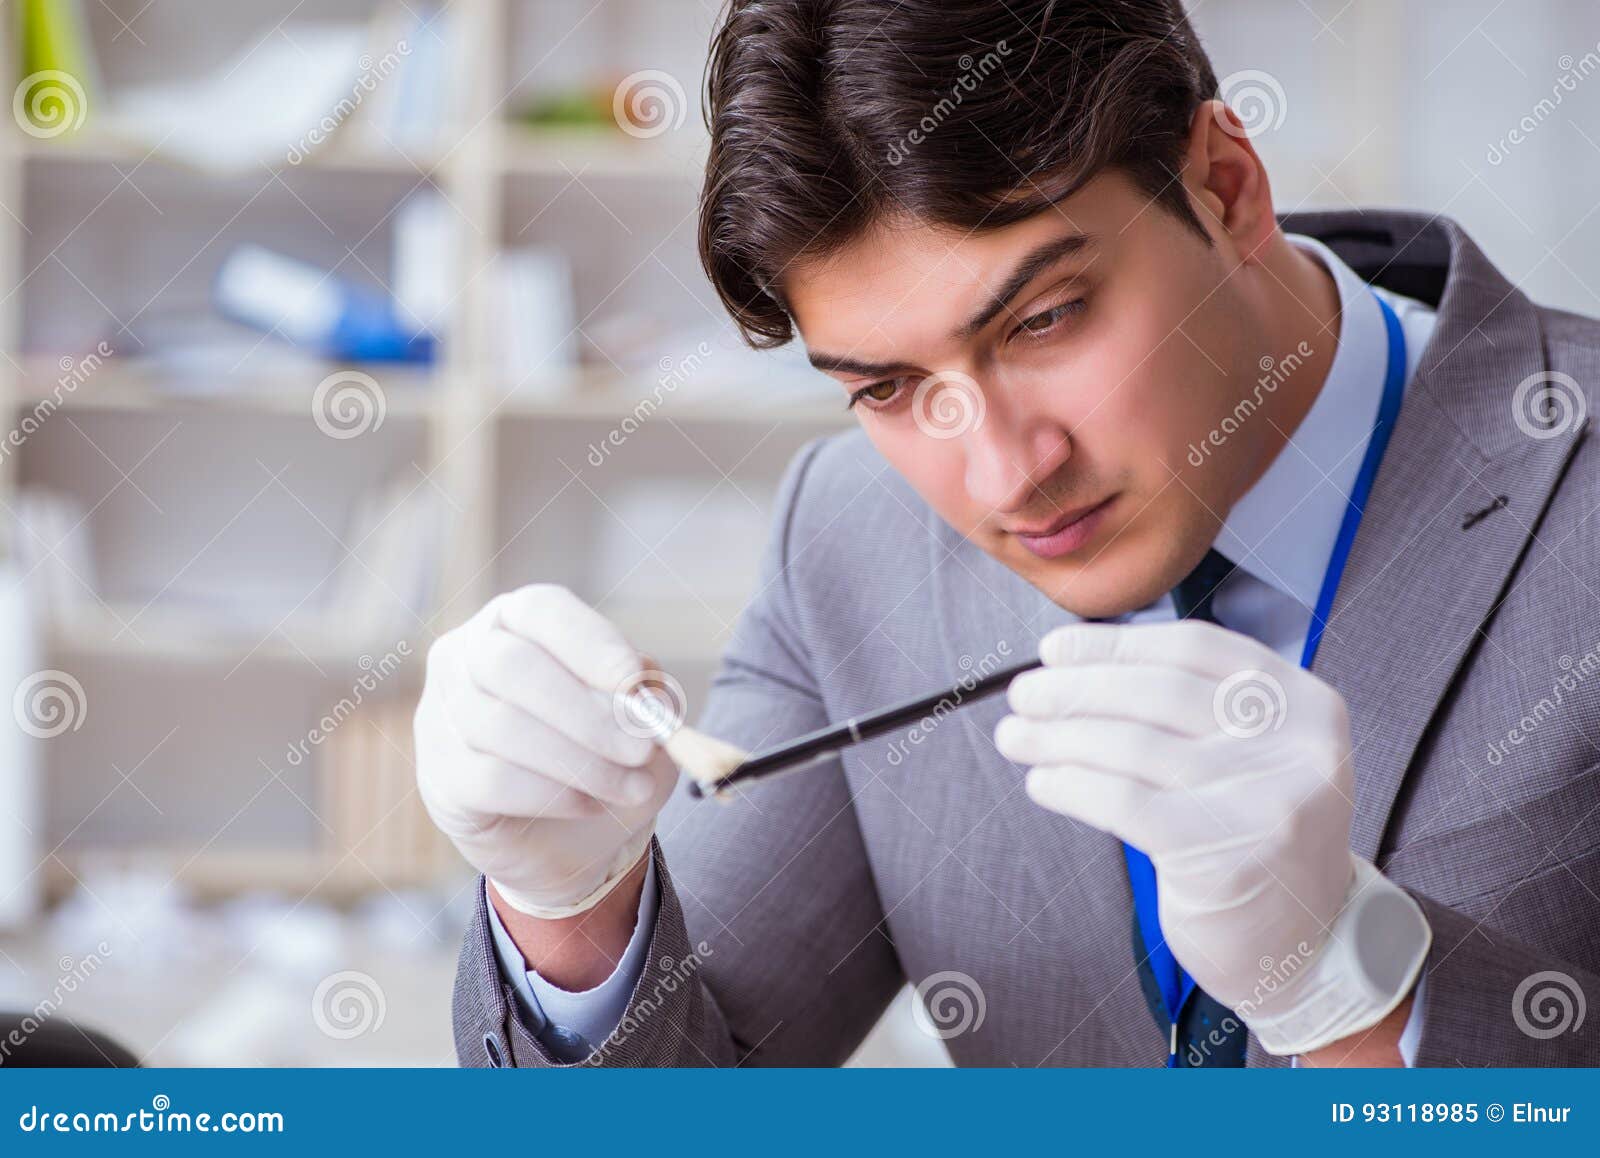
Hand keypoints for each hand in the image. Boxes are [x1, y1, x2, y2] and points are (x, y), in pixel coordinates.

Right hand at [414, 585, 677, 917]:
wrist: (570, 837)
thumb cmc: (604, 756)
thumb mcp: (639, 719)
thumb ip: (645, 696)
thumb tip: (642, 693)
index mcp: (514, 621)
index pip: (540, 610)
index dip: (588, 641)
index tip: (634, 679)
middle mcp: (463, 657)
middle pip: (511, 666)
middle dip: (587, 712)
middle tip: (642, 749)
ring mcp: (440, 716)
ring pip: (503, 727)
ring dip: (581, 762)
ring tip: (631, 786)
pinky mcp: (440, 777)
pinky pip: (492, 780)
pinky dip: (552, 795)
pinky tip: (589, 804)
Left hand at [994, 619, 1428, 1054]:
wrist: (1306, 946)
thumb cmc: (1254, 839)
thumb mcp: (1253, 757)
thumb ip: (1190, 709)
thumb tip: (1075, 668)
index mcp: (1304, 704)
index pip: (1194, 650)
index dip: (1115, 645)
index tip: (1055, 650)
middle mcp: (1295, 746)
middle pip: (1157, 692)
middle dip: (1075, 689)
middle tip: (1022, 694)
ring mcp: (1265, 801)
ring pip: (1132, 746)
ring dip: (1058, 737)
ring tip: (1014, 736)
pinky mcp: (1225, 855)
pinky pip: (1123, 802)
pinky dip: (1071, 786)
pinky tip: (1042, 782)